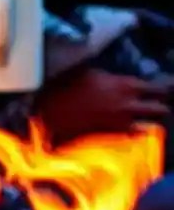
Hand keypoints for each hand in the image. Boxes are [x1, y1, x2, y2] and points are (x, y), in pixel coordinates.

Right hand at [36, 68, 168, 144]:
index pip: (159, 88)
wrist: (48, 116)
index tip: (161, 88)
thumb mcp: (89, 73)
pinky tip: (128, 127)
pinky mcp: (112, 136)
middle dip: (160, 106)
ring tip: (143, 118)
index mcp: (125, 86)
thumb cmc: (65, 88)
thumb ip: (110, 77)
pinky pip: (134, 136)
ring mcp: (122, 123)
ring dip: (149, 121)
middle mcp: (129, 106)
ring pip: (151, 126)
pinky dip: (135, 132)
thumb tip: (119, 77)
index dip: (162, 88)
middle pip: (161, 109)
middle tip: (154, 103)